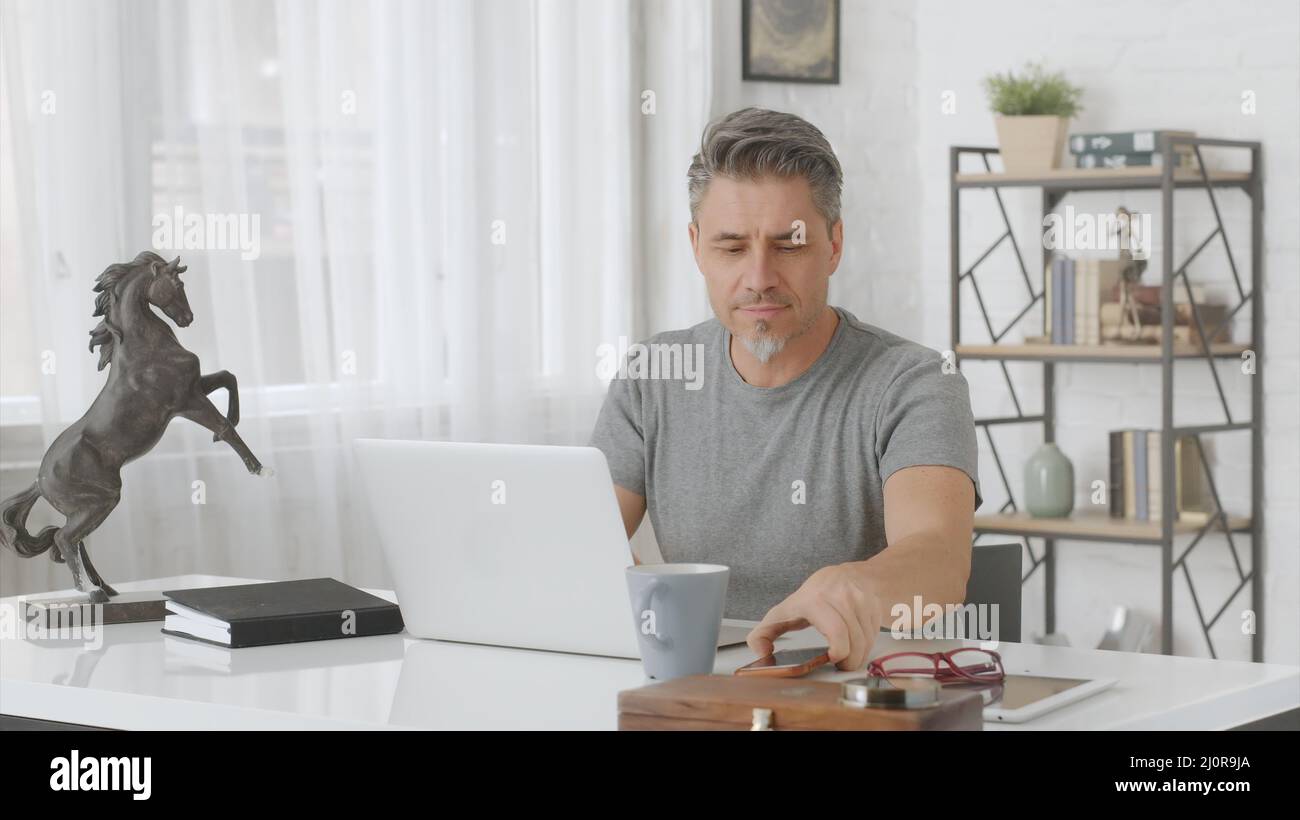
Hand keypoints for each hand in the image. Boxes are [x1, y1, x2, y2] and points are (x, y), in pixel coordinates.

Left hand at [746, 563, 883, 670]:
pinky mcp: (874, 603)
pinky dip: (868, 643)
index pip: (837, 633)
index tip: (832, 659)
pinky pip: (875, 633)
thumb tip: (759, 651)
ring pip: (867, 640)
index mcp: (816, 600)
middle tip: (842, 664)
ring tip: (849, 654)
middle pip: (855, 642)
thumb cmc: (813, 596)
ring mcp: (860, 599)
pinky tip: (857, 640)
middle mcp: (841, 596)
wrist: (844, 574)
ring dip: (860, 654)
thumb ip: (764, 632)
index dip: (839, 652)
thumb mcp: (785, 610)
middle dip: (849, 660)